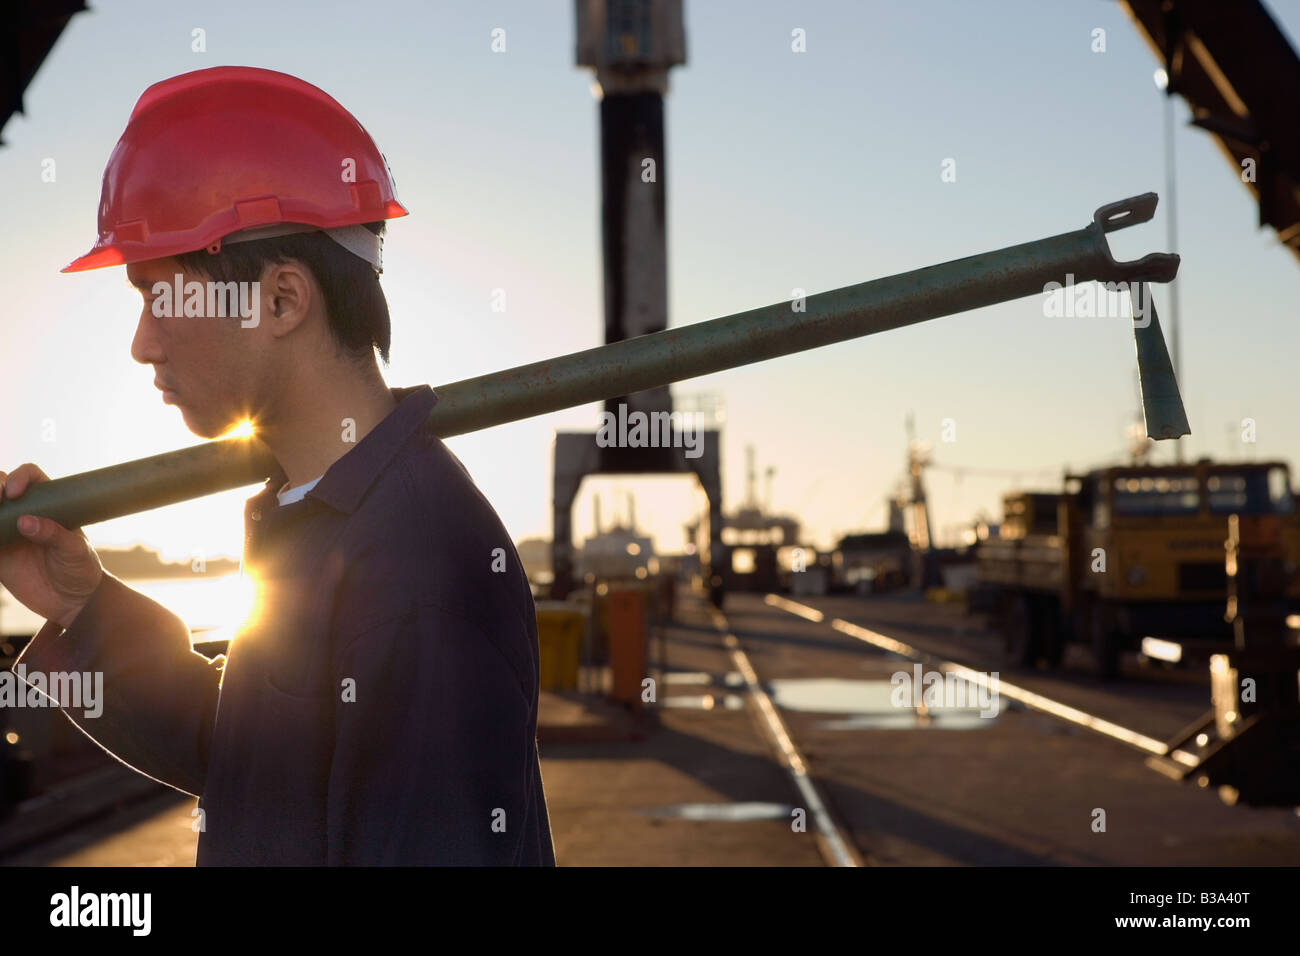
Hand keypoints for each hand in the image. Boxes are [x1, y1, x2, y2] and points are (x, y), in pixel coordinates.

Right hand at [0, 464, 103, 628]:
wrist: (73, 602)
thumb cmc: (81, 569)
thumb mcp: (75, 551)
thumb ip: (55, 535)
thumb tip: (26, 521)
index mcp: (49, 505)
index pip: (30, 477)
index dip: (20, 477)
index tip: (16, 492)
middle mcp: (24, 513)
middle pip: (0, 488)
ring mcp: (8, 533)